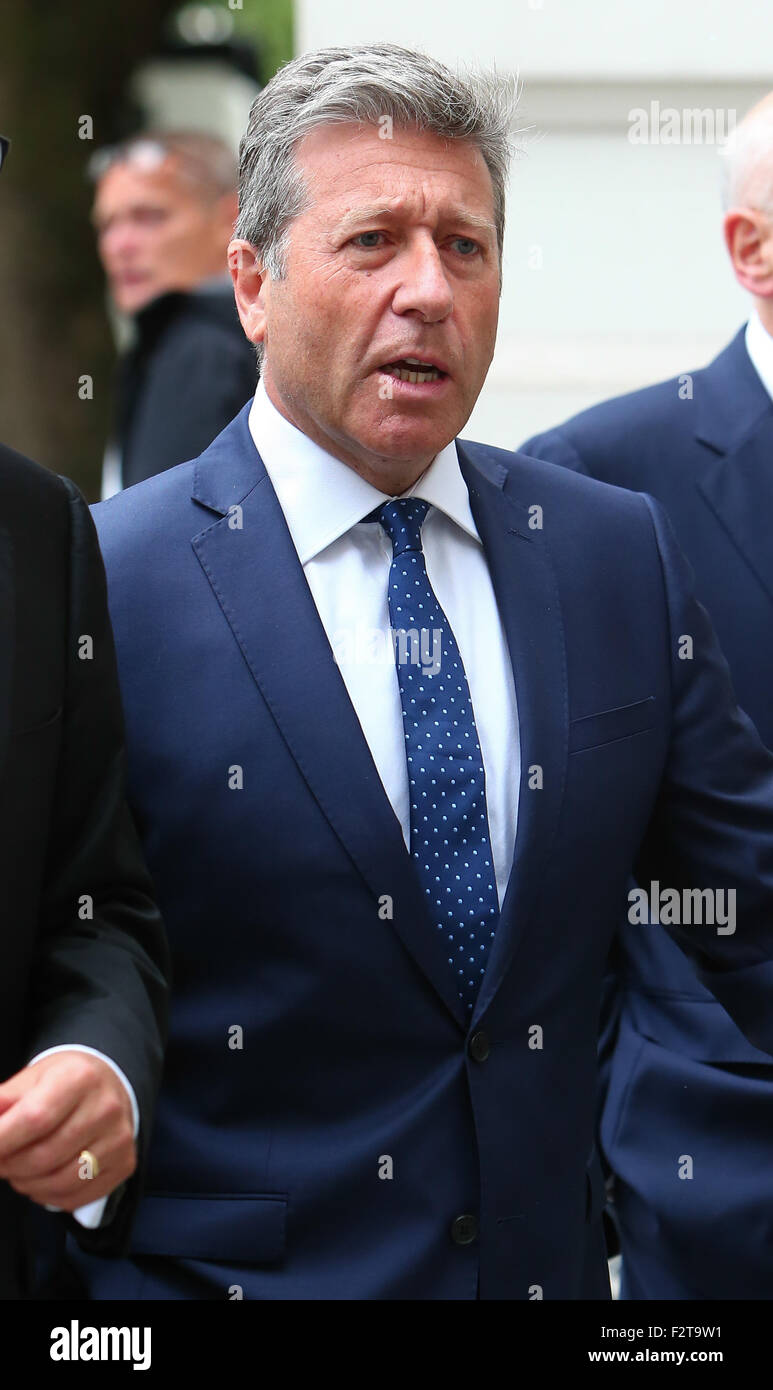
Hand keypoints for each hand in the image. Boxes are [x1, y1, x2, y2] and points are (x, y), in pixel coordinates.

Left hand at [0, 1052, 135, 1211]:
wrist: (109, 1083)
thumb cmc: (64, 1082)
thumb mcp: (31, 1078)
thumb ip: (2, 1102)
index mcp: (79, 1077)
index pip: (34, 1118)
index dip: (2, 1140)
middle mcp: (106, 1107)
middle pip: (44, 1155)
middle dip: (10, 1166)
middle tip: (0, 1161)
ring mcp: (118, 1138)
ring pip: (59, 1181)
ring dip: (26, 1183)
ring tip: (19, 1170)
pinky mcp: (124, 1164)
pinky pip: (76, 1196)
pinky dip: (48, 1196)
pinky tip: (41, 1180)